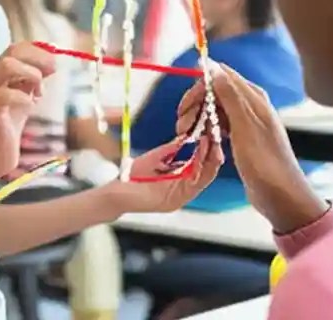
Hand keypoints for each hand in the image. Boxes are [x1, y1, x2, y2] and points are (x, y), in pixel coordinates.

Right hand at [0, 42, 55, 177]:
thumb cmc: (7, 125)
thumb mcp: (23, 96)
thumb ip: (32, 80)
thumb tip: (51, 63)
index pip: (17, 48)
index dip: (38, 51)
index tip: (54, 64)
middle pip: (13, 52)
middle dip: (38, 59)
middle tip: (52, 72)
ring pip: (6, 66)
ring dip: (30, 74)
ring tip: (38, 91)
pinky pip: (6, 95)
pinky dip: (24, 98)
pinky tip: (30, 107)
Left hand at [102, 135, 222, 213]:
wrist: (115, 192)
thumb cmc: (130, 177)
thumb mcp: (154, 157)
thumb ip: (171, 150)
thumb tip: (186, 136)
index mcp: (178, 178)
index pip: (199, 163)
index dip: (206, 148)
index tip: (210, 133)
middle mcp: (182, 188)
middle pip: (206, 171)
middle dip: (213, 152)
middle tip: (217, 136)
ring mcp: (180, 196)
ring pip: (205, 177)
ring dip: (210, 159)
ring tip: (212, 141)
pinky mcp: (176, 201)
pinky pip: (195, 185)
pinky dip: (202, 169)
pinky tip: (202, 154)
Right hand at [176, 64, 327, 232]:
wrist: (281, 195)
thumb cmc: (264, 161)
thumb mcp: (244, 126)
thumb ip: (230, 95)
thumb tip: (214, 67)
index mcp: (253, 97)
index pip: (220, 76)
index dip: (199, 88)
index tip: (184, 107)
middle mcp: (250, 104)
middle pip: (215, 93)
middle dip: (195, 105)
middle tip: (181, 126)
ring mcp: (247, 122)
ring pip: (215, 109)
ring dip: (199, 118)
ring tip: (187, 136)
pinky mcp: (243, 137)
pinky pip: (220, 125)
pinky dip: (209, 129)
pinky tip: (202, 141)